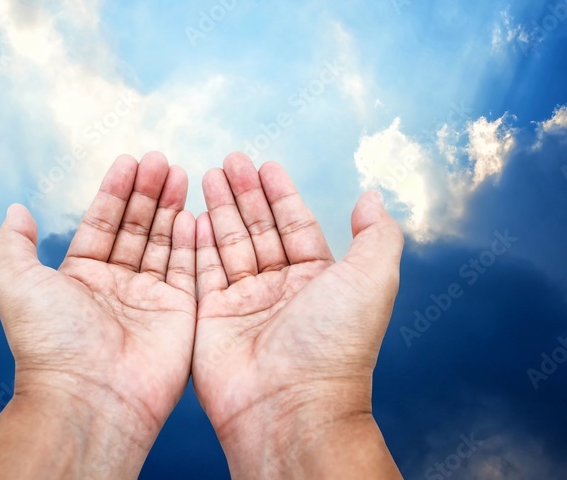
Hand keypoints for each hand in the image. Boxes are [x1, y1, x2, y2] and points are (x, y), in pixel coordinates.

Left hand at [0, 152, 195, 478]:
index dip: (114, 192)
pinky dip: (191, 241)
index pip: (101, 224)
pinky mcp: (178, 315)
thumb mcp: (14, 281)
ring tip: (180, 172)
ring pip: (164, 244)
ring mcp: (149, 301)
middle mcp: (115, 288)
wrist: (89, 395)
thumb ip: (14, 243)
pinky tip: (193, 211)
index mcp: (79, 279)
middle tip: (161, 159)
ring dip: (171, 207)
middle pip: (136, 229)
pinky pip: (189, 270)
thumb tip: (16, 209)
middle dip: (147, 193)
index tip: (129, 161)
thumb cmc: (49, 341)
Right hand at [192, 152, 403, 478]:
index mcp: (319, 282)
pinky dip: (196, 242)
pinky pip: (202, 270)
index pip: (296, 225)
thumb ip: (375, 234)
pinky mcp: (211, 319)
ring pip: (229, 245)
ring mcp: (245, 305)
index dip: (281, 194)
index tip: (266, 164)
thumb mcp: (372, 279)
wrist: (289, 407)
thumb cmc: (334, 345)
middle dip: (245, 193)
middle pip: (259, 229)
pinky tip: (191, 213)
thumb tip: (372, 197)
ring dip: (219, 209)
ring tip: (206, 173)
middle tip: (230, 159)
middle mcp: (282, 292)